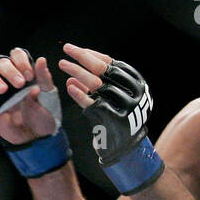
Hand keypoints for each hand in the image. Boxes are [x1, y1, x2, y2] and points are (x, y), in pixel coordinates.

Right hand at [0, 47, 60, 145]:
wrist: (35, 137)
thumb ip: (44, 79)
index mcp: (22, 72)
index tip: (30, 76)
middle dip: (10, 71)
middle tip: (20, 84)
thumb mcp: (48, 97)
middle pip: (0, 62)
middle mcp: (6, 77)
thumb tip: (41, 59)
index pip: (16, 55)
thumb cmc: (43, 115)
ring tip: (3, 91)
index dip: (21, 61)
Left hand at [56, 42, 163, 193]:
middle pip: (103, 70)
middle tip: (66, 49)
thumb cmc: (118, 119)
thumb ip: (104, 81)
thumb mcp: (117, 97)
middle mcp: (133, 93)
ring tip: (62, 64)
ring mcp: (124, 106)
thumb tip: (79, 64)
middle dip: (82, 58)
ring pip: (96, 84)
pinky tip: (68, 86)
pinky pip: (92, 104)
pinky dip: (79, 94)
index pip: (112, 63)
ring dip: (76, 72)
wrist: (126, 149)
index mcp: (137, 84)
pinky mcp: (113, 120)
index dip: (92, 55)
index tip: (76, 49)